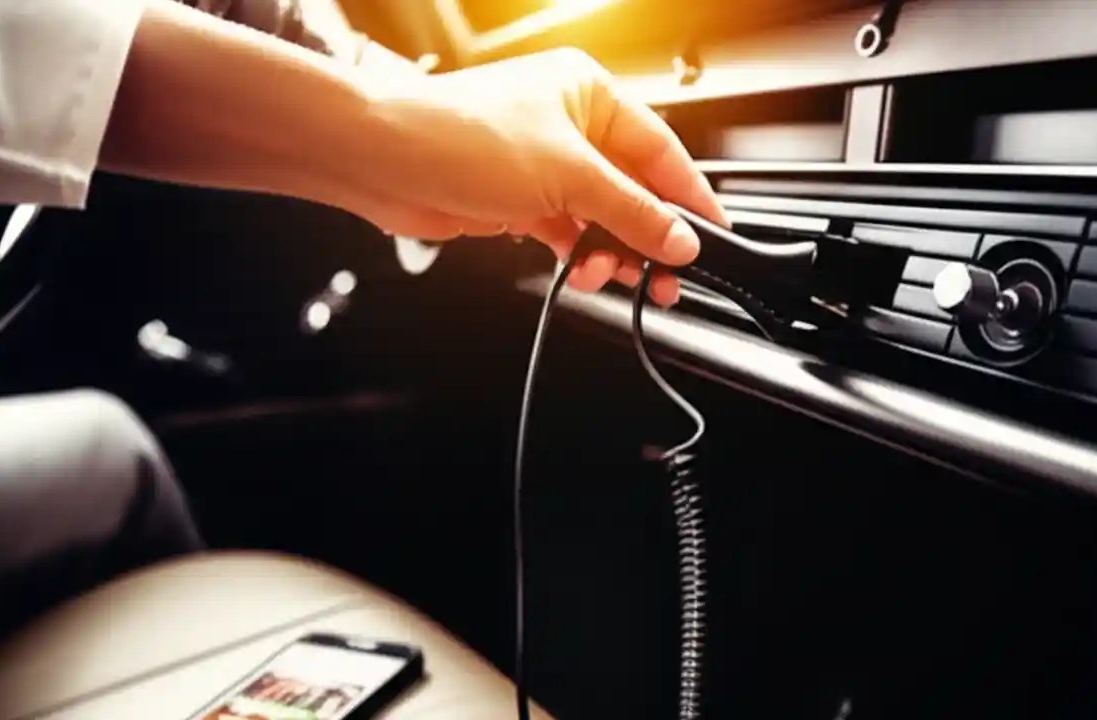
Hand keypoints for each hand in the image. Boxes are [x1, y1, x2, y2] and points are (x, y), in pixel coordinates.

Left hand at [354, 48, 728, 304]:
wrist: (385, 161)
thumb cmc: (460, 136)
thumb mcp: (568, 175)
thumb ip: (631, 212)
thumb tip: (678, 239)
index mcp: (591, 94)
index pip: (661, 150)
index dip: (689, 197)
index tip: (712, 236)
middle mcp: (570, 124)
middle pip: (633, 189)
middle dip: (649, 236)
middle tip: (667, 277)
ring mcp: (544, 164)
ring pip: (601, 216)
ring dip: (612, 252)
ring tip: (614, 276)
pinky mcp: (520, 199)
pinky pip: (569, 232)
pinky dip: (580, 255)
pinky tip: (585, 271)